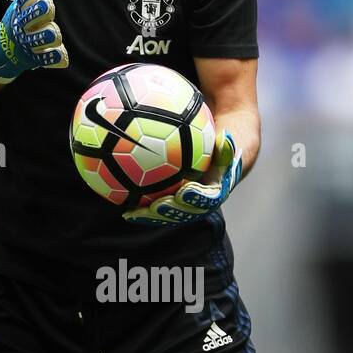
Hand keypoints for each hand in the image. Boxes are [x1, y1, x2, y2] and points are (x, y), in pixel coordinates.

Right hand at [0, 0, 68, 84]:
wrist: (4, 50)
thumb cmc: (22, 16)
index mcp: (22, 6)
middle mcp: (24, 23)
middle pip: (36, 13)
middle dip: (42, 8)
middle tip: (47, 4)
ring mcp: (29, 42)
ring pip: (45, 36)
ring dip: (51, 33)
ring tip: (53, 33)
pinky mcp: (36, 58)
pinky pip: (49, 58)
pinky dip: (56, 57)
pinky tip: (62, 57)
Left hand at [122, 131, 242, 225]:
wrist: (221, 161)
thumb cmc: (221, 147)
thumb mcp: (228, 143)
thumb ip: (227, 144)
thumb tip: (225, 137)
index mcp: (217, 192)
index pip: (208, 198)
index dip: (196, 198)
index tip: (184, 191)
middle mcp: (202, 204)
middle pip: (185, 212)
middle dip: (171, 211)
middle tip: (156, 207)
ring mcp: (186, 207)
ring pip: (168, 214)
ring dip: (151, 216)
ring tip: (133, 214)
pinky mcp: (173, 206)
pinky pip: (157, 208)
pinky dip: (142, 209)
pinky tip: (123, 207)